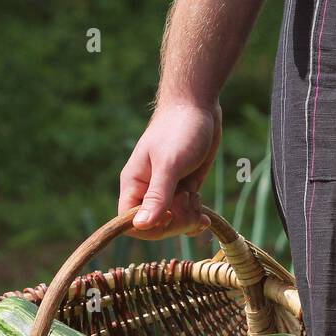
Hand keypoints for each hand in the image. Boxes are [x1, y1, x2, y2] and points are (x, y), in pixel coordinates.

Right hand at [118, 102, 220, 239]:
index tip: (169, 215)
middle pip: (155, 227)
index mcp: (134, 184)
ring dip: (188, 218)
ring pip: (174, 224)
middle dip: (175, 222)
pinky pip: (186, 216)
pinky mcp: (184, 189)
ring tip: (195, 196)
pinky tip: (206, 217)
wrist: (198, 106)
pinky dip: (196, 219)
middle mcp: (148, 191)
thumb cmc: (179, 129)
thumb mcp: (169, 164)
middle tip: (188, 199)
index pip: (130, 223)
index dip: (150, 228)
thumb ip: (157, 196)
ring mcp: (167, 192)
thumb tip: (141, 226)